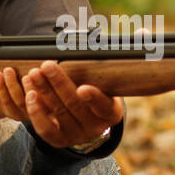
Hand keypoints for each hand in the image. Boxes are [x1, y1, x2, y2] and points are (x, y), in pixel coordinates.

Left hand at [0, 60, 123, 148]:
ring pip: (58, 113)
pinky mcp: (58, 140)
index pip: (104, 106)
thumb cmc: (102, 90)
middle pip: (75, 106)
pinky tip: (29, 95)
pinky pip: (45, 130)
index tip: (84, 88)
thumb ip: (128, 55)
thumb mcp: (115, 78)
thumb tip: (145, 34)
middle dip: (59, 84)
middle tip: (47, 65)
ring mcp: (75, 135)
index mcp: (111, 112)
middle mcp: (94, 127)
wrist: (87, 120)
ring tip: (33, 74)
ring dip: (43, 93)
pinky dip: (36, 113)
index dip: (94, 98)